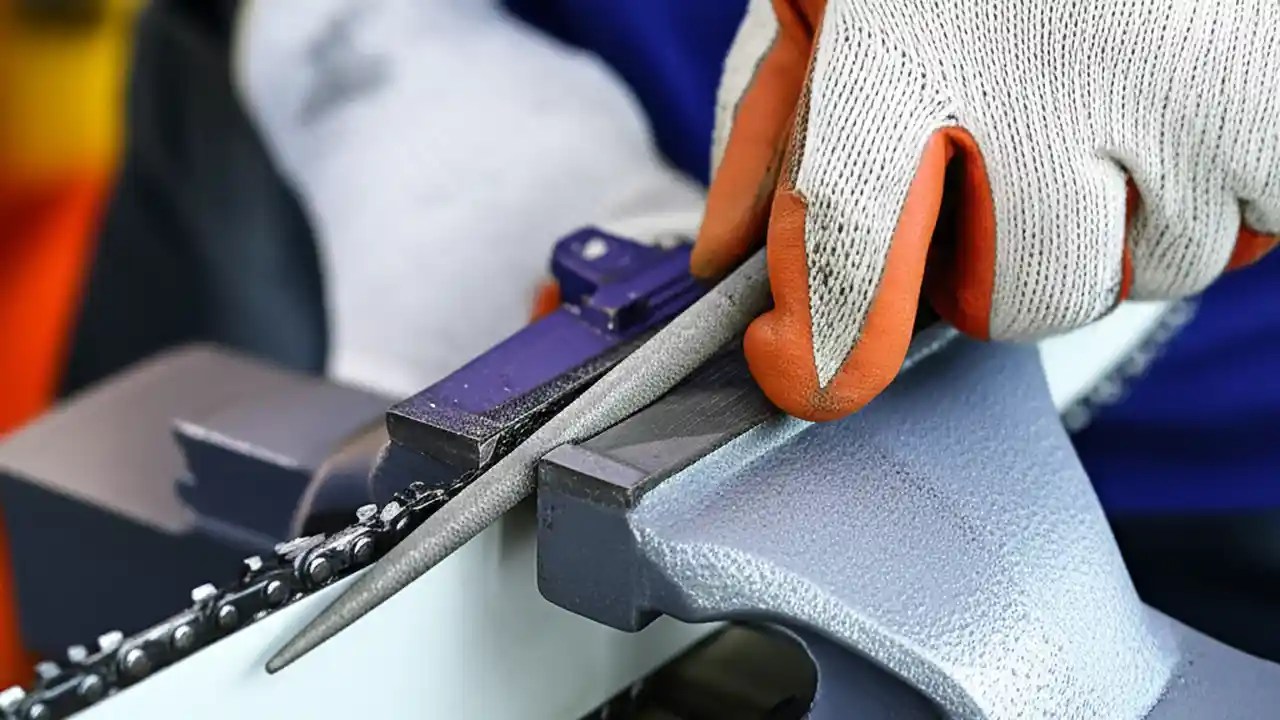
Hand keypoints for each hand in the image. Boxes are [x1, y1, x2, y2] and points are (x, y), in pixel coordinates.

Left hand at [694, 0, 1278, 420]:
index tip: (799, 366)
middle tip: (1007, 186)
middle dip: (1009, 271)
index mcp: (900, 44)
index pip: (848, 256)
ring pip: (1156, 271)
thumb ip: (777, 125)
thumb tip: (731, 254)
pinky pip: (1262, 224)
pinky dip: (1229, 189)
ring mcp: (1177, 83)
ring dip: (1125, 220)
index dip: (820, 346)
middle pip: (1022, 299)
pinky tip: (1182, 106)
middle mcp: (1041, 73)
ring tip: (1107, 105)